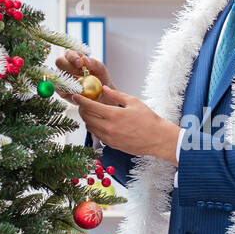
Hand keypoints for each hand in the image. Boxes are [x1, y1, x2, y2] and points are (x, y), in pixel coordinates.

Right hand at [54, 49, 114, 91]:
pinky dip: (67, 90)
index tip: (80, 64)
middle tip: (80, 74)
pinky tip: (76, 92)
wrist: (102, 94)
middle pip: (59, 62)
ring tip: (80, 85)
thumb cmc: (100, 79)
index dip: (73, 58)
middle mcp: (65, 66)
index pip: (69, 54)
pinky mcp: (61, 90)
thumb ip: (94, 63)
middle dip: (69, 66)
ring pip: (57, 75)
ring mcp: (62, 78)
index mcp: (74, 58)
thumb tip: (85, 59)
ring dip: (67, 79)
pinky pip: (59, 89)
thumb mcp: (101, 70)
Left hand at [65, 84, 180, 164]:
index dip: (80, 100)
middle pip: (86, 117)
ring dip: (87, 119)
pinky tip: (99, 122)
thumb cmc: (149, 120)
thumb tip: (104, 88)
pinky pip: (97, 135)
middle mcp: (109, 128)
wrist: (158, 139)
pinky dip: (95, 128)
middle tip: (83, 104)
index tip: (76, 96)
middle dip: (82, 109)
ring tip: (91, 112)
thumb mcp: (133, 102)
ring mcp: (109, 138)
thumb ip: (116, 95)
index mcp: (114, 115)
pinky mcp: (112, 145)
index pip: (90, 106)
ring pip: (90, 127)